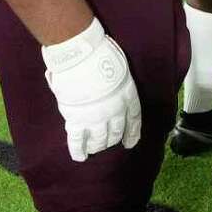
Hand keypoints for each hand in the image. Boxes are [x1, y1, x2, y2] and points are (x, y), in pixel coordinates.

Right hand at [41, 20, 142, 161]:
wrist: (81, 56)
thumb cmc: (99, 54)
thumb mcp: (119, 68)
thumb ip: (117, 83)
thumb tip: (110, 87)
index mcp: (127, 95)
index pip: (134, 119)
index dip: (132, 133)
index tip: (130, 142)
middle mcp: (115, 110)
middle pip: (116, 132)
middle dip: (113, 139)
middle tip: (108, 143)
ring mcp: (96, 117)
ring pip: (99, 139)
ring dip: (98, 146)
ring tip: (95, 149)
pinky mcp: (77, 120)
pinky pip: (77, 140)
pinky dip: (78, 150)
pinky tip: (80, 157)